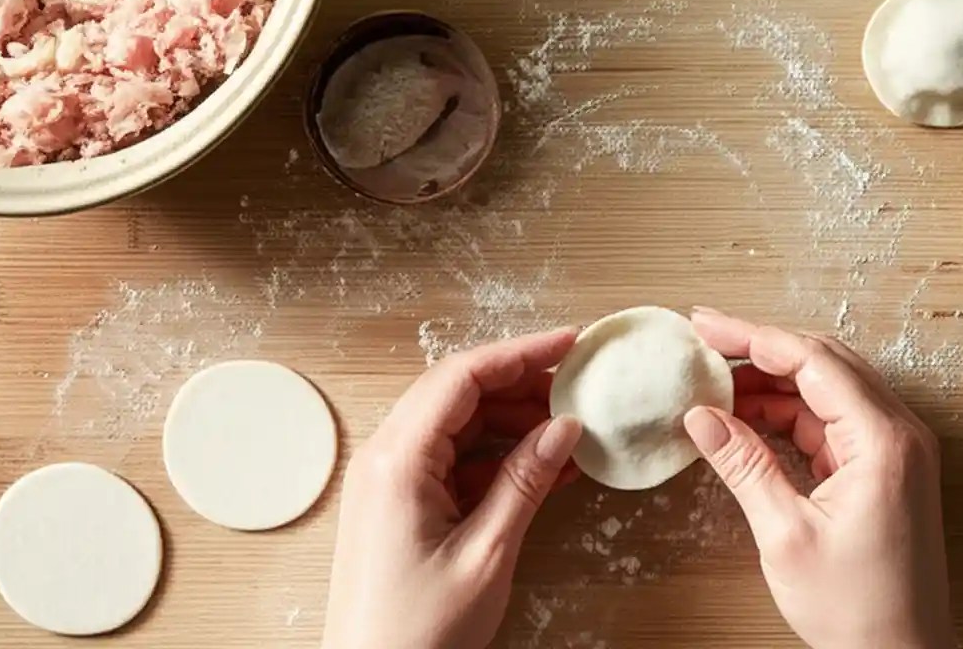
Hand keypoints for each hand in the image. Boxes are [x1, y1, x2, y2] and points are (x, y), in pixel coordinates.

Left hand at [321, 329, 582, 648]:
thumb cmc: (417, 631)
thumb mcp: (486, 553)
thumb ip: (525, 482)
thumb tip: (564, 428)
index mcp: (397, 461)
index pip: (461, 377)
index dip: (520, 352)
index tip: (569, 343)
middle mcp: (385, 459)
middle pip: (457, 393)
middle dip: (520, 386)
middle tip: (577, 391)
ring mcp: (389, 481)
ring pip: (457, 426)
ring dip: (512, 423)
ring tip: (568, 433)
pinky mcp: (399, 505)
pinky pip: (451, 461)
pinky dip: (496, 459)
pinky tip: (542, 469)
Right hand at [683, 308, 954, 648]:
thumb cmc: (859, 609)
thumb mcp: (786, 534)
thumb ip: (743, 465)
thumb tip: (701, 417)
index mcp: (883, 441)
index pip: (813, 362)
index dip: (752, 336)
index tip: (705, 325)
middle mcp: (898, 434)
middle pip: (823, 364)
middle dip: (760, 351)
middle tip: (704, 343)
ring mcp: (894, 450)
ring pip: (826, 389)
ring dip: (771, 384)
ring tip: (714, 388)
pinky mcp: (882, 469)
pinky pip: (831, 421)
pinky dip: (788, 415)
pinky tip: (747, 420)